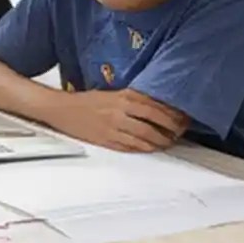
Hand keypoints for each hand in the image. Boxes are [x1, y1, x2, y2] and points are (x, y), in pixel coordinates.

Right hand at [63, 89, 189, 151]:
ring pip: (146, 139)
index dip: (174, 116)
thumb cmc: (85, 101)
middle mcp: (121, 112)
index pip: (158, 108)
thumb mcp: (112, 93)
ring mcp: (114, 128)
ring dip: (160, 143)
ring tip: (166, 143)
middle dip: (171, 131)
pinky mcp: (107, 140)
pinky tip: (149, 148)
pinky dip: (144, 149)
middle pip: (156, 125)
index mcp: (124, 97)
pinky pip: (132, 147)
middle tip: (178, 134)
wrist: (60, 109)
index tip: (183, 120)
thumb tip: (158, 108)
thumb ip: (134, 99)